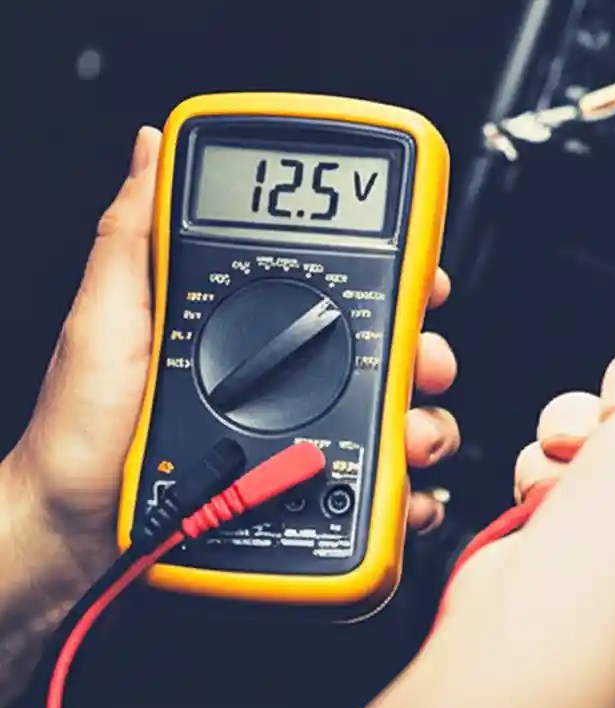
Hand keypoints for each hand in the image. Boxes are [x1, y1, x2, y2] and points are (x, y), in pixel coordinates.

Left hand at [1, 127, 458, 583]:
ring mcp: (299, 437)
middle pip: (387, 353)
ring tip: (408, 437)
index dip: (393, 274)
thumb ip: (134, 238)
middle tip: (423, 365)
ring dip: (426, 426)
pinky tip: (398, 492)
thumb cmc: (81, 433)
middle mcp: (280, 379)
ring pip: (399, 419)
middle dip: (426, 355)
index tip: (422, 278)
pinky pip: (379, 490)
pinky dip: (407, 492)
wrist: (71, 535)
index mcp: (244, 327)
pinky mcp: (307, 494)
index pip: (335, 285)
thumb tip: (149, 149)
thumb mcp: (105, 322)